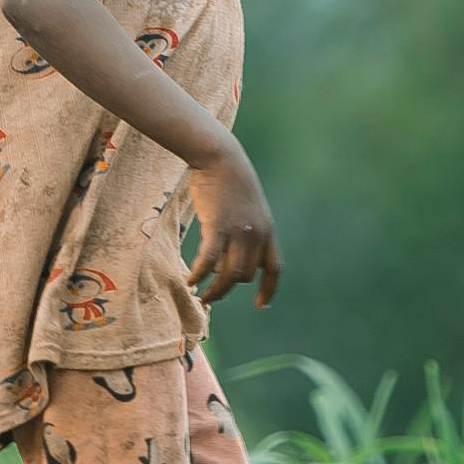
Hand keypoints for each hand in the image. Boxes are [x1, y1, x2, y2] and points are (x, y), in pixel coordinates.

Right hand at [186, 143, 281, 308]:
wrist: (220, 156)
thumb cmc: (229, 180)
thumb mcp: (247, 207)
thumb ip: (245, 230)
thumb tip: (230, 256)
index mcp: (267, 230)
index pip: (274, 269)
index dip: (269, 290)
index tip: (260, 306)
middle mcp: (257, 234)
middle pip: (245, 275)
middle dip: (227, 287)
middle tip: (210, 295)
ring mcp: (239, 231)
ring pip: (229, 274)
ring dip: (215, 290)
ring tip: (201, 295)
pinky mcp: (218, 226)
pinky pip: (209, 261)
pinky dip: (200, 274)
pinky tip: (190, 280)